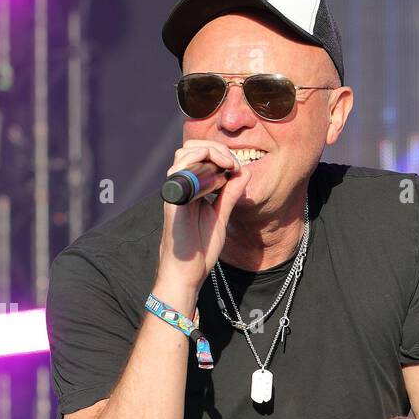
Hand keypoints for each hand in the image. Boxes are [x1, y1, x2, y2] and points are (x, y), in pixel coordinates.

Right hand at [154, 141, 252, 304]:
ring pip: (185, 153)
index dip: (220, 154)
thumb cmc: (201, 247)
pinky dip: (199, 163)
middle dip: (216, 148)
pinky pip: (180, 170)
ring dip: (209, 152)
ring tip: (227, 165)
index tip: (237, 169)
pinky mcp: (174, 200)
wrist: (188, 271)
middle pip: (191, 148)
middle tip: (233, 164)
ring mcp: (176, 191)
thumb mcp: (221, 215)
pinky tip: (217, 175)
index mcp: (191, 188)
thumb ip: (230, 194)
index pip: (200, 155)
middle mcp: (181, 186)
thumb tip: (244, 171)